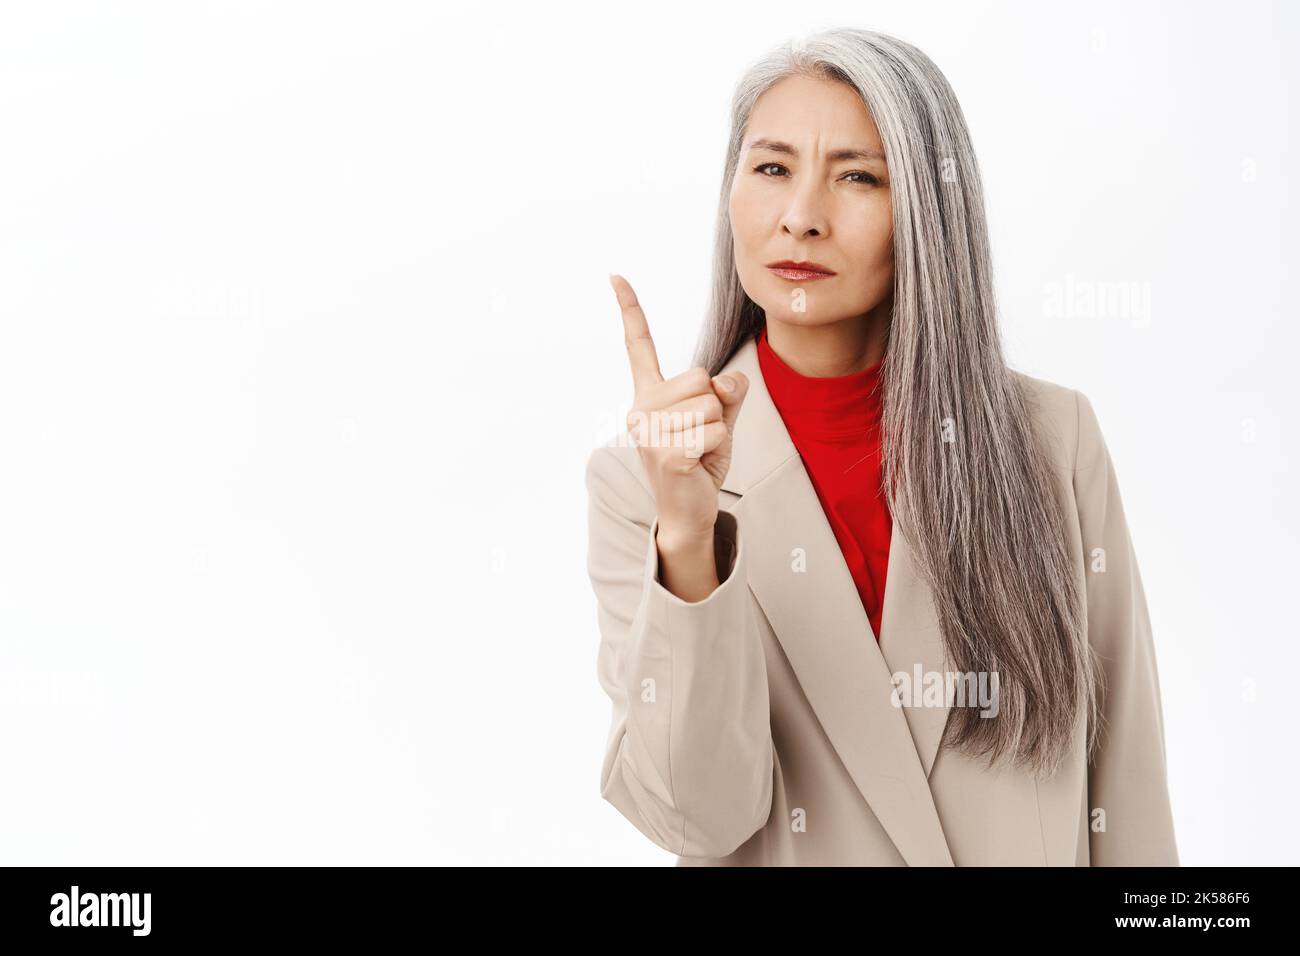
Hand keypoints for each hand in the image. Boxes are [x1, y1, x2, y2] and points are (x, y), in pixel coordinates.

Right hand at [610, 273, 748, 548]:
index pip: (638, 346)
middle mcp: (640, 408)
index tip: (615, 276)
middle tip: (699, 436)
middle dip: (715, 406)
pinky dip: (718, 447)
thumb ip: (727, 392)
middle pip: (702, 377)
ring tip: (698, 451)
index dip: (630, 310)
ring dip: (718, 429)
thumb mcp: (718, 418)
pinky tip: (698, 465)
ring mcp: (649, 432)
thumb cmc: (699, 461)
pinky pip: (716, 430)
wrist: (688, 512)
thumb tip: (727, 380)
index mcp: (648, 394)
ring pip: (713, 404)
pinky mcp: (666, 454)